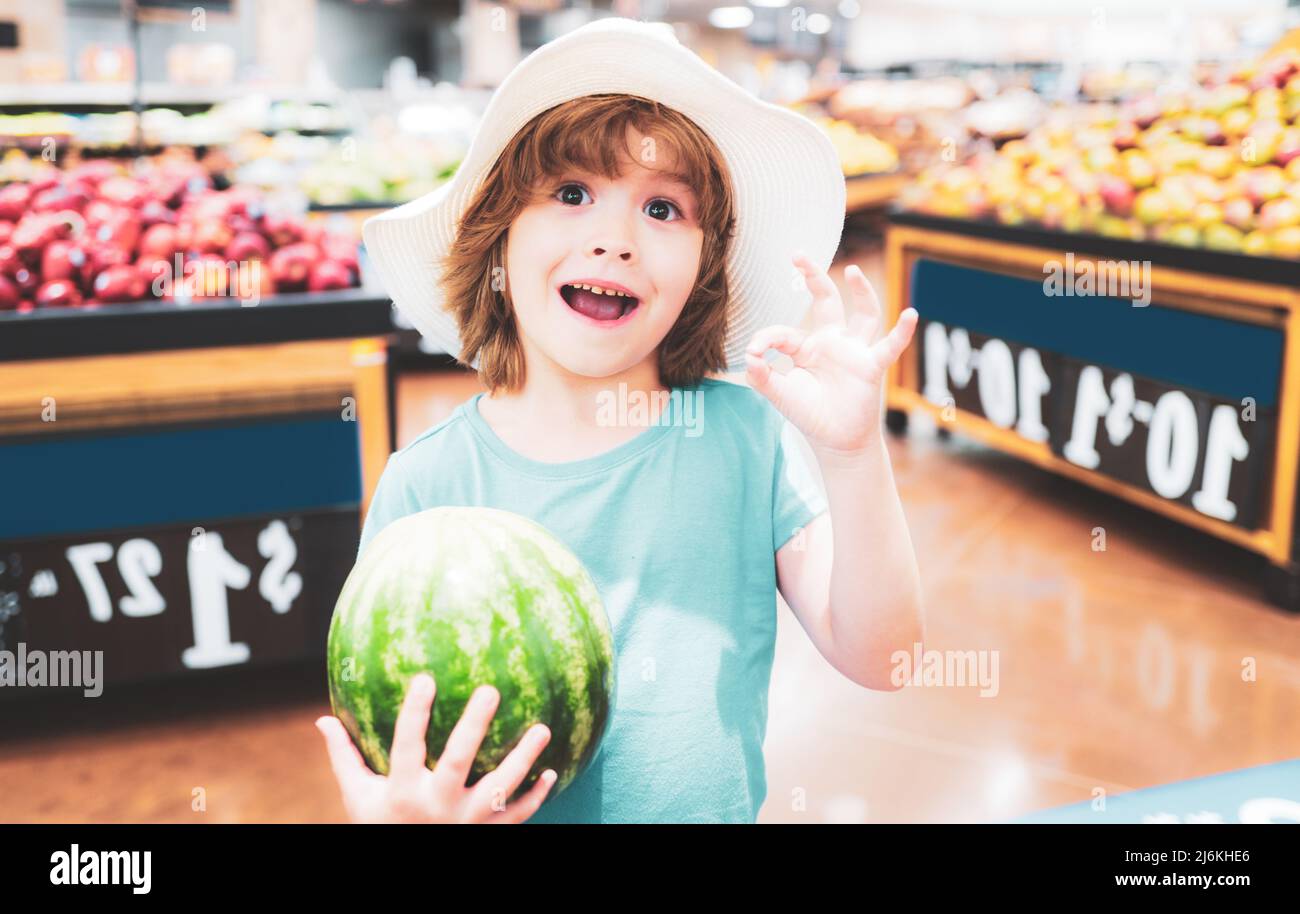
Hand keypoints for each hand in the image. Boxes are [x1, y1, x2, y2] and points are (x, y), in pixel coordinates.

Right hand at [316, 674, 556, 823]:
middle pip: (458, 761)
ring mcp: (466, 823)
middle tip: (490, 689)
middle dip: (474, 725)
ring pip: (499, 789)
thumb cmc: (381, 826)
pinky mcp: (488, 836)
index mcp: (403, 793)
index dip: (415, 714)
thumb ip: (345, 758)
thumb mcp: (359, 797)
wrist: (406, 878)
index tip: (426, 678)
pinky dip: (536, 797)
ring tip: (542, 728)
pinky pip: (518, 816)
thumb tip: (322, 718)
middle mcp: (436, 808)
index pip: (407, 747)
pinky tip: (552, 771)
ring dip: (522, 759)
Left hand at [745, 253, 917, 456]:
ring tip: (851, 270)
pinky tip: (911, 315)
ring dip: (861, 291)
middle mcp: (832, 342)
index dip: (766, 339)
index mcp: (807, 347)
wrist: (835, 442)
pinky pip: (890, 345)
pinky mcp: (871, 366)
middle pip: (826, 300)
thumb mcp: (779, 394)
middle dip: (813, 277)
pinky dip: (902, 331)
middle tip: (797, 254)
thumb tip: (748, 355)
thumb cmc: (810, 414)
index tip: (753, 351)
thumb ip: (761, 376)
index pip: (784, 332)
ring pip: (864, 314)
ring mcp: (854, 352)